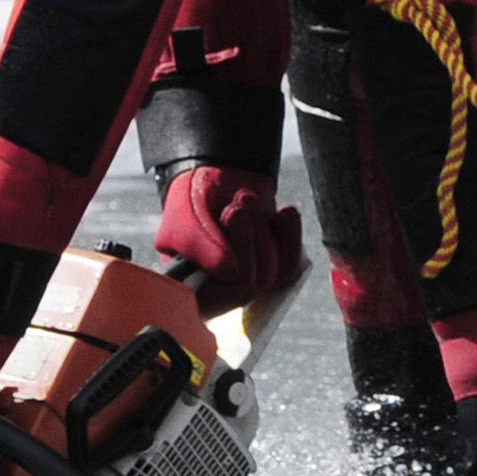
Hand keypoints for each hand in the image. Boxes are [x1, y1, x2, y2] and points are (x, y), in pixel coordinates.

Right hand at [155, 166, 301, 315]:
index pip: (209, 306)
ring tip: (245, 201)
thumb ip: (198, 245)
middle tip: (232, 209)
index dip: (222, 287)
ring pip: (271, 273)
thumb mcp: (184, 216)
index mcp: (188, 284)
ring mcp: (250, 278)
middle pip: (247, 284)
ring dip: (261, 228)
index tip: (227, 259)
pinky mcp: (276, 266)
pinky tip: (281, 211)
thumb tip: (230, 274)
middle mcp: (220, 289)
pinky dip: (290, 231)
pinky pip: (292, 262)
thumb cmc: (193, 196)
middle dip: (244, 238)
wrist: (221, 169)